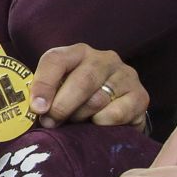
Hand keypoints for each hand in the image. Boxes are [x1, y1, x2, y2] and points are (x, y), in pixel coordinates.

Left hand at [29, 44, 148, 129]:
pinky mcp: (141, 95)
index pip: (57, 60)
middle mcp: (105, 59)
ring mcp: (126, 75)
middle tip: (51, 122)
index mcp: (78, 53)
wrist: (116, 109)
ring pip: (98, 99)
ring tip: (75, 122)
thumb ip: (45, 95)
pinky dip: (102, 123)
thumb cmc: (79, 100)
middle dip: (63, 106)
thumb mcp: (58, 91)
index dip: (44, 84)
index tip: (37, 108)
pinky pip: (116, 113)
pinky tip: (98, 123)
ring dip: (81, 116)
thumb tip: (36, 109)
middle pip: (82, 81)